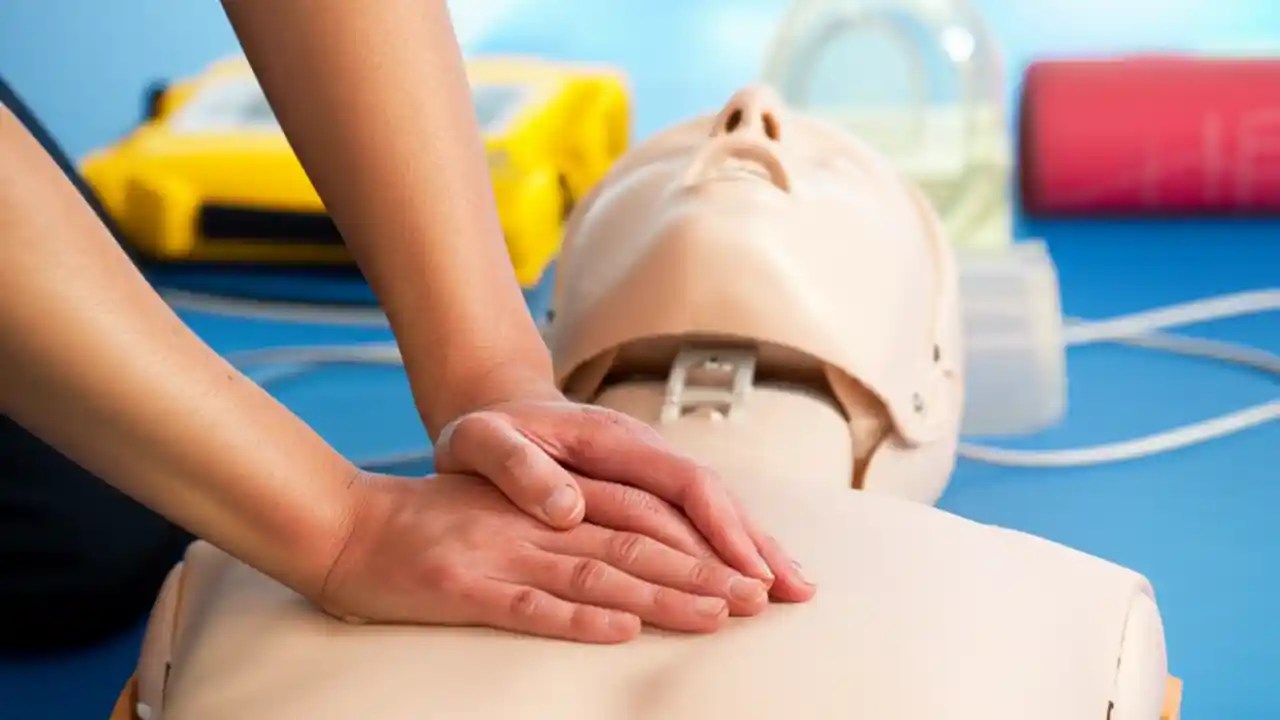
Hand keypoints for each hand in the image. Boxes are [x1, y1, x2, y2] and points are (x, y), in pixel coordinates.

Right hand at [317, 473, 771, 642]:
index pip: (640, 516)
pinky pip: (529, 604)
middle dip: (699, 570)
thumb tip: (627, 555)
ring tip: (715, 614)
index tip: (746, 570)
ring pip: (595, 572)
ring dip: (660, 594)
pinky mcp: (466, 587)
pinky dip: (578, 617)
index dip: (696, 543)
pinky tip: (623, 628)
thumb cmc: (433, 525)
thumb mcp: (506, 512)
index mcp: (551, 500)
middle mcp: (537, 521)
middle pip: (633, 542)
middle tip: (755, 598)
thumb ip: (563, 523)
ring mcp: (503, 551)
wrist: (350, 527)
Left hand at [433, 396, 814, 602]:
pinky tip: (758, 571)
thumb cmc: (488, 432)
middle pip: (714, 496)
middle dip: (755, 543)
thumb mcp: (482, 443)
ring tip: (797, 588)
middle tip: (793, 591)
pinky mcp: (648, 486)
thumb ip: (518, 469)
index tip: (745, 567)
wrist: (495, 410)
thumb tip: (567, 506)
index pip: (681, 481)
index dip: (718, 526)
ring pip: (716, 507)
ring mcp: (650, 468)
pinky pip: (699, 516)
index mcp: (610, 438)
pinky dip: (733, 544)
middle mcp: (642, 450)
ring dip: (756, 547)